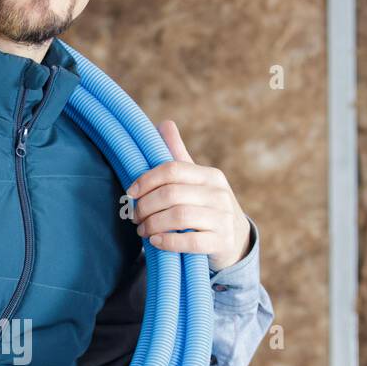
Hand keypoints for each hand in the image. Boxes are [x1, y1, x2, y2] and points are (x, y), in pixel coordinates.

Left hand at [126, 120, 251, 272]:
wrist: (235, 239)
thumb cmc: (206, 206)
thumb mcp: (196, 180)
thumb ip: (178, 155)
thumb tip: (164, 123)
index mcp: (210, 175)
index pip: (172, 170)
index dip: (146, 181)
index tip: (130, 193)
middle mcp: (219, 194)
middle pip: (171, 194)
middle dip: (146, 206)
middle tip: (134, 216)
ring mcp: (223, 218)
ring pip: (179, 217)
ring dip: (153, 225)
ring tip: (142, 230)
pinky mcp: (223, 242)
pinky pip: (191, 242)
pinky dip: (168, 242)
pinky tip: (155, 241)